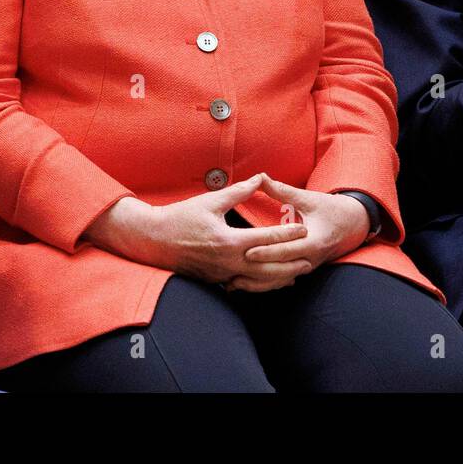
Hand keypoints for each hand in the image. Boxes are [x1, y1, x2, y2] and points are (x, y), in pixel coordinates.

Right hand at [82, 173, 312, 289]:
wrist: (153, 240)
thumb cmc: (180, 218)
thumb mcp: (210, 201)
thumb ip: (237, 192)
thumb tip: (259, 178)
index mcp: (228, 241)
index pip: (265, 239)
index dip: (287, 234)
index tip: (304, 228)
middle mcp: (227, 262)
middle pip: (267, 267)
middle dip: (289, 263)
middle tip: (309, 259)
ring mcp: (221, 274)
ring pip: (256, 281)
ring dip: (278, 278)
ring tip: (296, 273)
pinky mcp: (215, 281)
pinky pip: (243, 285)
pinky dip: (259, 284)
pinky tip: (271, 281)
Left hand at [233, 177, 371, 291]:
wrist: (354, 225)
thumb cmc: (331, 209)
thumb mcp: (309, 199)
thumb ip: (283, 190)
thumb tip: (260, 177)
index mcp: (314, 241)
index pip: (287, 250)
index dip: (267, 251)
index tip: (247, 251)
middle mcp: (311, 259)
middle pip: (281, 270)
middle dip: (256, 272)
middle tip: (232, 271)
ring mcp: (307, 267)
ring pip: (280, 280)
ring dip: (257, 283)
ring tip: (233, 283)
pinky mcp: (302, 270)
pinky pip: (282, 280)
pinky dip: (264, 284)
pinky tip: (245, 285)